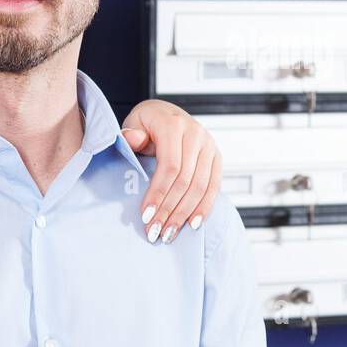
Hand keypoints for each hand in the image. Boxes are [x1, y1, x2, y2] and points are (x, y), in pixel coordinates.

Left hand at [119, 100, 222, 243]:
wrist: (165, 113)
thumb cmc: (146, 122)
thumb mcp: (133, 124)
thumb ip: (130, 135)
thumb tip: (133, 139)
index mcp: (173, 124)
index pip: (169, 166)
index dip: (158, 193)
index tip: (146, 215)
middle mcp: (196, 134)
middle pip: (185, 180)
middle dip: (169, 210)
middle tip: (155, 232)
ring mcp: (209, 146)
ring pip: (200, 187)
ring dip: (184, 214)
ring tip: (169, 233)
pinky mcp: (216, 157)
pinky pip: (213, 186)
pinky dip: (204, 207)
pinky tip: (193, 224)